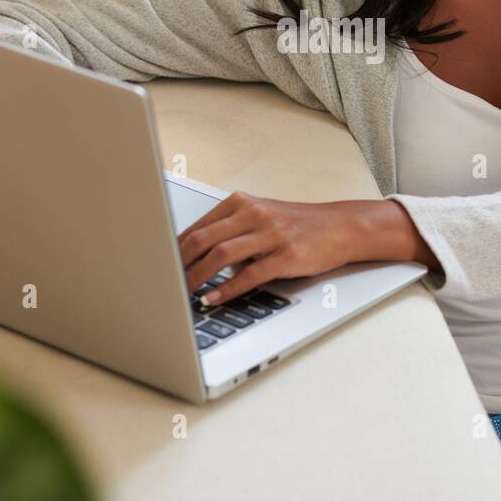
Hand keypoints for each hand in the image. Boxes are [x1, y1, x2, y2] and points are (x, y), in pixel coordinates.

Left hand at [176, 192, 433, 308]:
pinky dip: (227, 288)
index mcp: (242, 203)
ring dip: (197, 276)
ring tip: (181, 292)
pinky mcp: (286, 255)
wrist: (341, 227)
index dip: (173, 248)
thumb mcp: (261, 218)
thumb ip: (229, 230)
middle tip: (162, 281)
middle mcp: (254, 214)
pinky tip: (213, 298)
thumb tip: (191, 255)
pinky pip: (249, 274)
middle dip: (178, 263)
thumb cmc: (298, 225)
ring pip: (221, 255)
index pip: (197, 226)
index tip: (158, 264)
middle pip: (203, 238)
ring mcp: (271, 234)